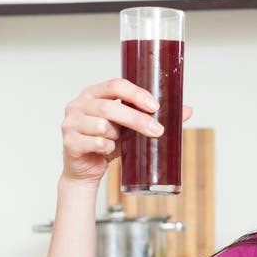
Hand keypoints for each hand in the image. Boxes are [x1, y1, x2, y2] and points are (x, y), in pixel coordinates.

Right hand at [61, 79, 192, 185]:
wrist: (85, 171)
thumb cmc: (107, 144)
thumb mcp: (130, 128)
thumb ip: (152, 117)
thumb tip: (187, 110)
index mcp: (93, 93)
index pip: (116, 84)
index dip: (136, 94)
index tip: (156, 106)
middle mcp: (79, 104)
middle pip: (111, 106)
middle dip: (137, 119)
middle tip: (157, 131)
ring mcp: (71, 122)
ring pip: (103, 125)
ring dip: (118, 136)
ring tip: (119, 141)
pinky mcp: (69, 142)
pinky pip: (95, 142)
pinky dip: (107, 147)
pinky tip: (108, 150)